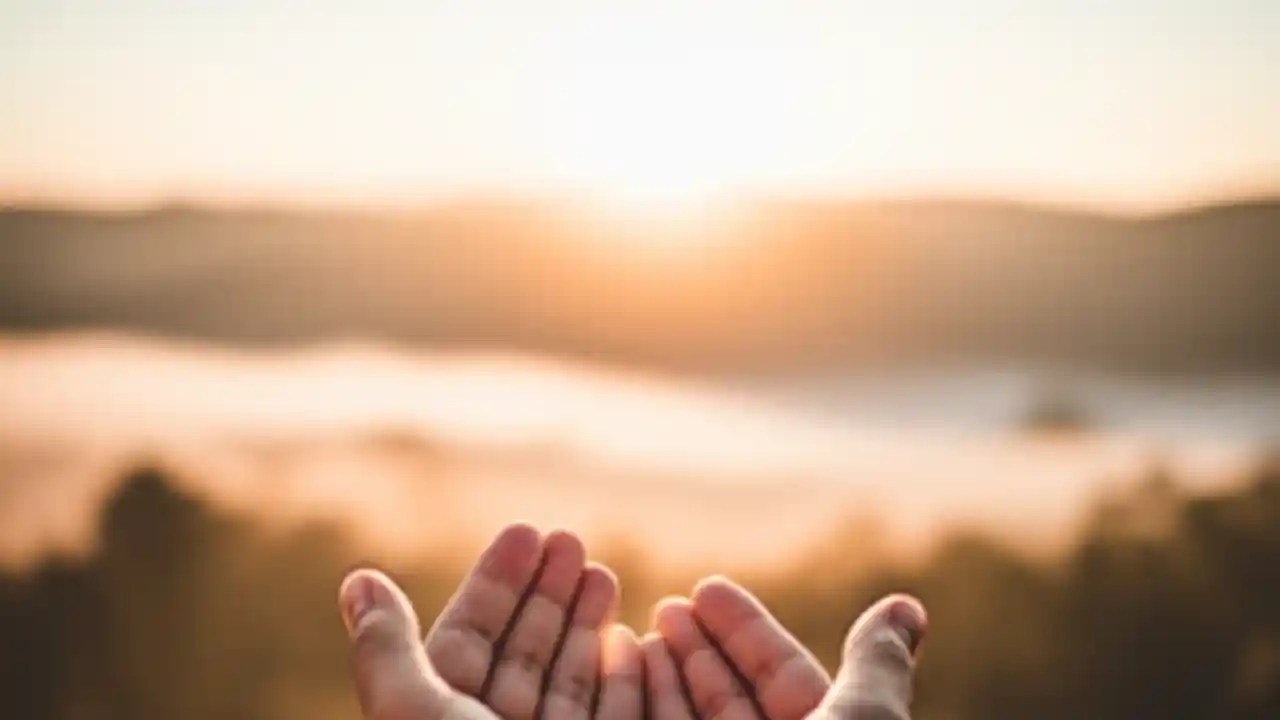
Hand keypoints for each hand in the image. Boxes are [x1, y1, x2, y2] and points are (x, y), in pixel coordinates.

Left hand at [338, 525, 643, 719]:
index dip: (496, 582)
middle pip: (521, 655)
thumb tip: (357, 579)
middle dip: (546, 594)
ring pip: (567, 684)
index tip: (525, 530)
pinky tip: (633, 638)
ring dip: (586, 624)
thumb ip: (389, 652)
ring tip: (603, 572)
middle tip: (571, 539)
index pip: (468, 639)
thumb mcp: (416, 715)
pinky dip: (623, 680)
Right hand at [647, 577, 925, 719]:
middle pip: (731, 698)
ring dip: (665, 672)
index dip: (746, 629)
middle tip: (669, 605)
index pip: (781, 676)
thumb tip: (908, 606)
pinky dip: (640, 700)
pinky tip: (624, 661)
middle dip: (700, 647)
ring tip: (640, 628)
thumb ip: (874, 665)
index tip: (707, 586)